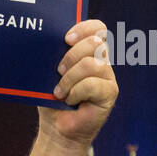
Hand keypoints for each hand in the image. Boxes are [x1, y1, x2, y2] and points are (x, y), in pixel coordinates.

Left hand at [38, 20, 118, 147]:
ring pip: (92, 64)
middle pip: (95, 43)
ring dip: (70, 79)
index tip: (66, 38)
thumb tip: (46, 40)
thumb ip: (53, 56)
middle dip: (71, 56)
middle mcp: (102, 60)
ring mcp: (108, 76)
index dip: (84, 27)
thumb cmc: (51, 98)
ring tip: (60, 92)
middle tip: (58, 71)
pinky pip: (92, 84)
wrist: (57, 128)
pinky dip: (75, 93)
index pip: (96, 28)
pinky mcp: (110, 93)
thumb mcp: (48, 73)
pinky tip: (70, 101)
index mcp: (88, 51)